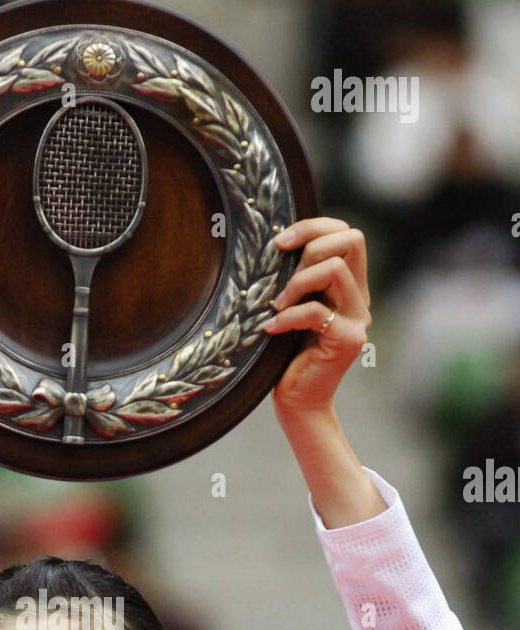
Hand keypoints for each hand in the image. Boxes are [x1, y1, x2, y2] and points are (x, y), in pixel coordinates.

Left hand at [261, 217, 370, 427]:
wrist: (298, 402)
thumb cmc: (286, 356)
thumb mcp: (291, 307)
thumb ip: (296, 278)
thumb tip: (276, 243)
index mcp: (350, 286)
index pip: (347, 233)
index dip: (315, 227)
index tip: (280, 243)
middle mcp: (360, 298)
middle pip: (352, 239)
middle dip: (310, 247)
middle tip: (281, 276)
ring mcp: (357, 319)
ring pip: (336, 268)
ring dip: (298, 282)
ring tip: (276, 306)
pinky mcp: (347, 340)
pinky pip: (316, 311)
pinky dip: (288, 317)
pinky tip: (269, 329)